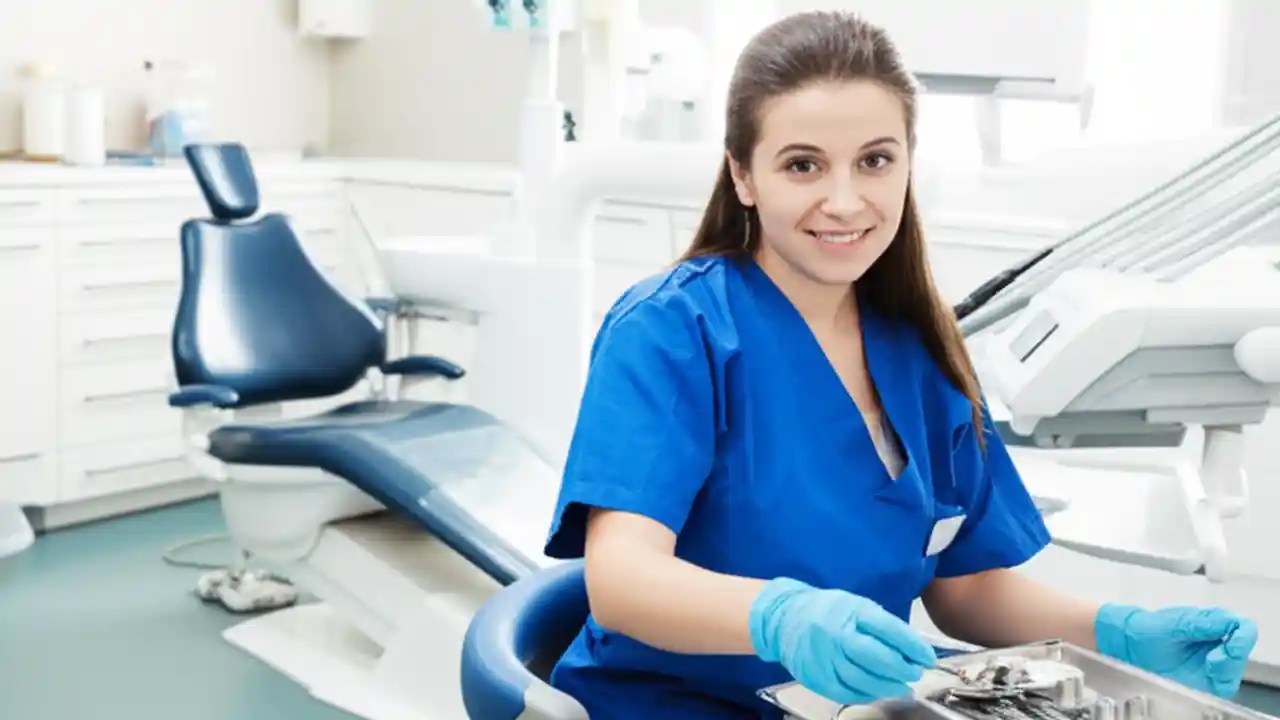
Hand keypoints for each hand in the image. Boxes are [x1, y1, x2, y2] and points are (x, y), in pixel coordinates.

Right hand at [749, 578, 936, 704]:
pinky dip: (867, 695)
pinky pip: (847, 692)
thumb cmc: (827, 610)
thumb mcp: (856, 605)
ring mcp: (824, 657)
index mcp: (851, 611)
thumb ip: (882, 625)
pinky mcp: (815, 677)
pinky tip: (878, 691)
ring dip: (888, 686)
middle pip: (877, 658)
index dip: (912, 646)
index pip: (889, 629)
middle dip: (902, 669)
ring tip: (902, 686)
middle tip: (915, 673)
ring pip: (863, 680)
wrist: (784, 618)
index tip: (927, 658)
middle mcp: (836, 634)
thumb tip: (912, 649)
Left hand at [1095, 604, 1257, 697]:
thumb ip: (1201, 623)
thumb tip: (1230, 621)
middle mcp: (1216, 641)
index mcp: (1212, 622)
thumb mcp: (1172, 624)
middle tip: (1213, 659)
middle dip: (1232, 657)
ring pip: (1234, 670)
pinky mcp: (1205, 680)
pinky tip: (1202, 676)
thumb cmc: (1146, 630)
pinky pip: (1222, 684)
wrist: (1126, 645)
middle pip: (1242, 652)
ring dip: (1224, 670)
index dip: (1243, 638)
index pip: (1244, 628)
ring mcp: (1212, 661)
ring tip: (1207, 665)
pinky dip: (1216, 682)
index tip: (1231, 645)